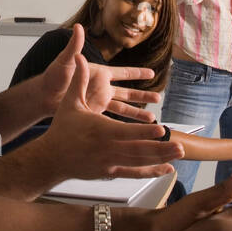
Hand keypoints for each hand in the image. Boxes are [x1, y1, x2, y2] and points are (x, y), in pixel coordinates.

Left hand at [38, 23, 161, 119]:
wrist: (42, 97)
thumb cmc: (52, 77)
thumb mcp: (65, 61)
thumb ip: (75, 46)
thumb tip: (79, 27)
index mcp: (98, 73)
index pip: (122, 73)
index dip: (137, 74)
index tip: (152, 74)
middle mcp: (101, 87)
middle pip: (127, 92)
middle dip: (142, 95)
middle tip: (159, 98)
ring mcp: (97, 101)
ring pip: (122, 108)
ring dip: (136, 113)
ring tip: (152, 120)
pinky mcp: (92, 113)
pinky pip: (111, 118)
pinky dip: (122, 123)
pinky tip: (132, 130)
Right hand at [43, 51, 182, 181]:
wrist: (51, 157)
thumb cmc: (62, 128)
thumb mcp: (70, 102)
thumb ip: (79, 79)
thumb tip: (79, 57)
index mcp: (99, 129)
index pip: (126, 131)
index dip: (144, 131)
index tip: (161, 129)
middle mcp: (106, 148)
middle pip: (138, 150)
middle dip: (160, 148)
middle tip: (180, 146)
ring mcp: (109, 162)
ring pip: (139, 161)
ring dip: (161, 158)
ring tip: (179, 152)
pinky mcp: (109, 172)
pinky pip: (134, 173)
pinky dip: (151, 171)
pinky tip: (167, 169)